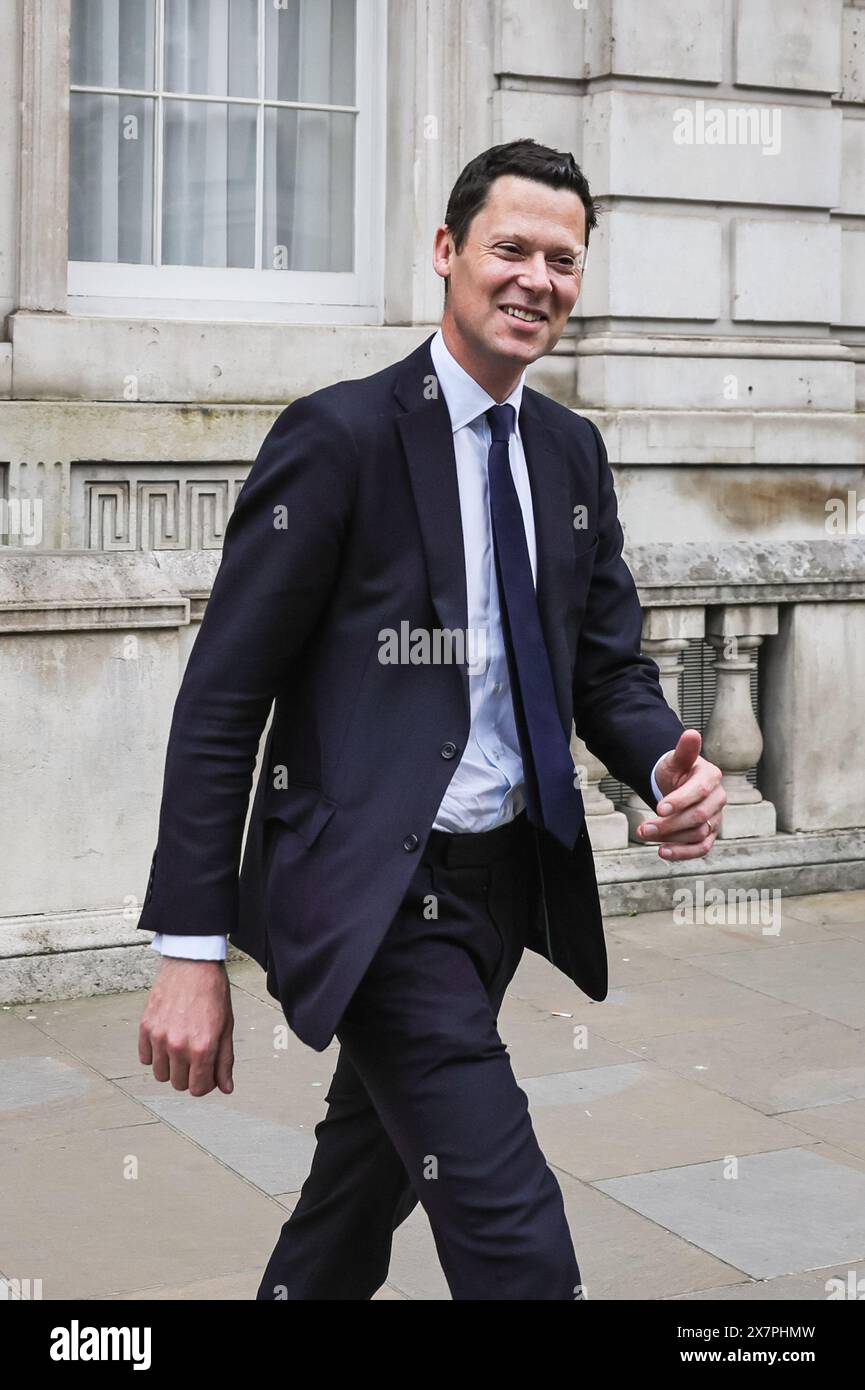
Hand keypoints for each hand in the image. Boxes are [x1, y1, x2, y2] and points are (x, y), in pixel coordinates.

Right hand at [138, 958, 234, 1095]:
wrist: (192, 964)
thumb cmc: (212, 992)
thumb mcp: (226, 1027)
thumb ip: (225, 1061)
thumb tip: (226, 1087)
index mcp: (202, 1048)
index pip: (198, 1089)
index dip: (205, 1084)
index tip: (207, 1075)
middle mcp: (179, 1045)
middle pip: (178, 1084)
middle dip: (189, 1076)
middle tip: (195, 1059)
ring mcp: (159, 1037)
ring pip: (160, 1074)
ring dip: (171, 1067)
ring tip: (181, 1049)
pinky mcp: (146, 1027)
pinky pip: (145, 1058)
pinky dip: (155, 1055)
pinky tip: (166, 1041)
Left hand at [637, 729, 725, 860]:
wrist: (679, 785)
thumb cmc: (678, 771)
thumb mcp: (677, 759)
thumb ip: (684, 750)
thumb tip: (691, 733)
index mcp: (711, 777)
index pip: (700, 791)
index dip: (680, 801)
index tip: (659, 808)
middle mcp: (718, 799)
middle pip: (698, 816)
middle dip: (669, 824)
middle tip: (643, 828)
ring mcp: (716, 818)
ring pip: (698, 834)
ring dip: (670, 838)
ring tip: (645, 834)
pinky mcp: (709, 835)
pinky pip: (702, 848)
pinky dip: (683, 854)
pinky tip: (662, 853)